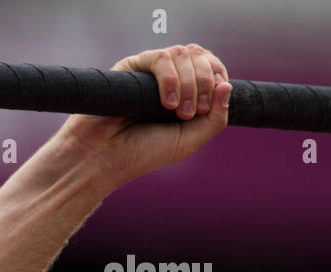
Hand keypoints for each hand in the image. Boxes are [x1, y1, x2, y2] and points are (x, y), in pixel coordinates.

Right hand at [57, 43, 232, 186]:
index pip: (211, 67)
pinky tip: (166, 102)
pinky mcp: (132, 67)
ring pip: (183, 54)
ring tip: (176, 111)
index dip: (217, 78)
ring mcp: (150, 71)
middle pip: (201, 57)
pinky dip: (170, 78)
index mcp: (185, 92)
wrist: (103, 158)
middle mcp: (169, 78)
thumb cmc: (142, 153)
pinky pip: (161, 57)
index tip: (206, 108)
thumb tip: (226, 84)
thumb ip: (216, 118)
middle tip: (191, 113)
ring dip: (189, 83)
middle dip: (204, 84)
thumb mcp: (190, 140)